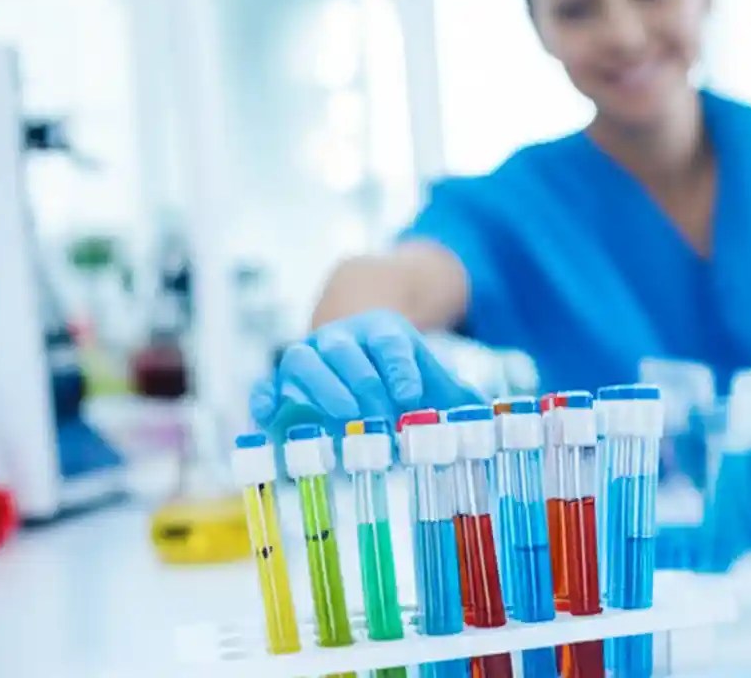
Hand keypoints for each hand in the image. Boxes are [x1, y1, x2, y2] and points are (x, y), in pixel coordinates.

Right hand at [249, 310, 482, 433]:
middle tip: (378, 417)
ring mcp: (306, 356)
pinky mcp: (279, 380)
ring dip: (321, 388)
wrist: (352, 347)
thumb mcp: (427, 377)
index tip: (410, 395)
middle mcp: (340, 339)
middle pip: (346, 352)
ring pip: (303, 360)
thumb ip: (453, 396)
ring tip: (343, 418)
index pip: (389, 342)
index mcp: (380, 332)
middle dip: (362, 383)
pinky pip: (265, 383)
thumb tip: (486, 413)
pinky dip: (265, 397)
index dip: (399, 367)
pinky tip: (272, 416)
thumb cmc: (395, 373)